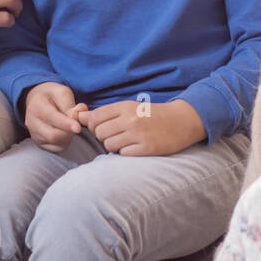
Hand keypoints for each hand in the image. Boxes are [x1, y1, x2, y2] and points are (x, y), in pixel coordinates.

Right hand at [23, 82, 87, 153]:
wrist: (38, 101)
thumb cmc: (52, 96)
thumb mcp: (62, 92)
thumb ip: (71, 104)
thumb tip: (80, 114)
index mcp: (36, 106)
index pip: (51, 118)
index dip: (65, 124)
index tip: (78, 127)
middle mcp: (32, 122)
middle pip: (53, 135)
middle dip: (69, 131)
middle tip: (77, 123)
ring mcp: (34, 134)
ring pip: (56, 143)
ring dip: (68, 136)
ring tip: (71, 125)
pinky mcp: (39, 143)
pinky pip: (56, 148)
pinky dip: (65, 142)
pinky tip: (65, 132)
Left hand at [78, 98, 205, 156]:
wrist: (181, 121)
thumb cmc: (152, 115)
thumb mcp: (130, 108)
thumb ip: (105, 113)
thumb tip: (79, 116)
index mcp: (125, 107)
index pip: (96, 117)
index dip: (94, 125)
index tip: (102, 127)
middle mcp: (131, 119)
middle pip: (100, 132)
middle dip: (103, 137)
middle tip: (116, 135)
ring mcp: (139, 134)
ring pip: (109, 145)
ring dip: (114, 146)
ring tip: (125, 142)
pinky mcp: (147, 148)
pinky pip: (123, 154)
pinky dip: (125, 152)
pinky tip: (135, 147)